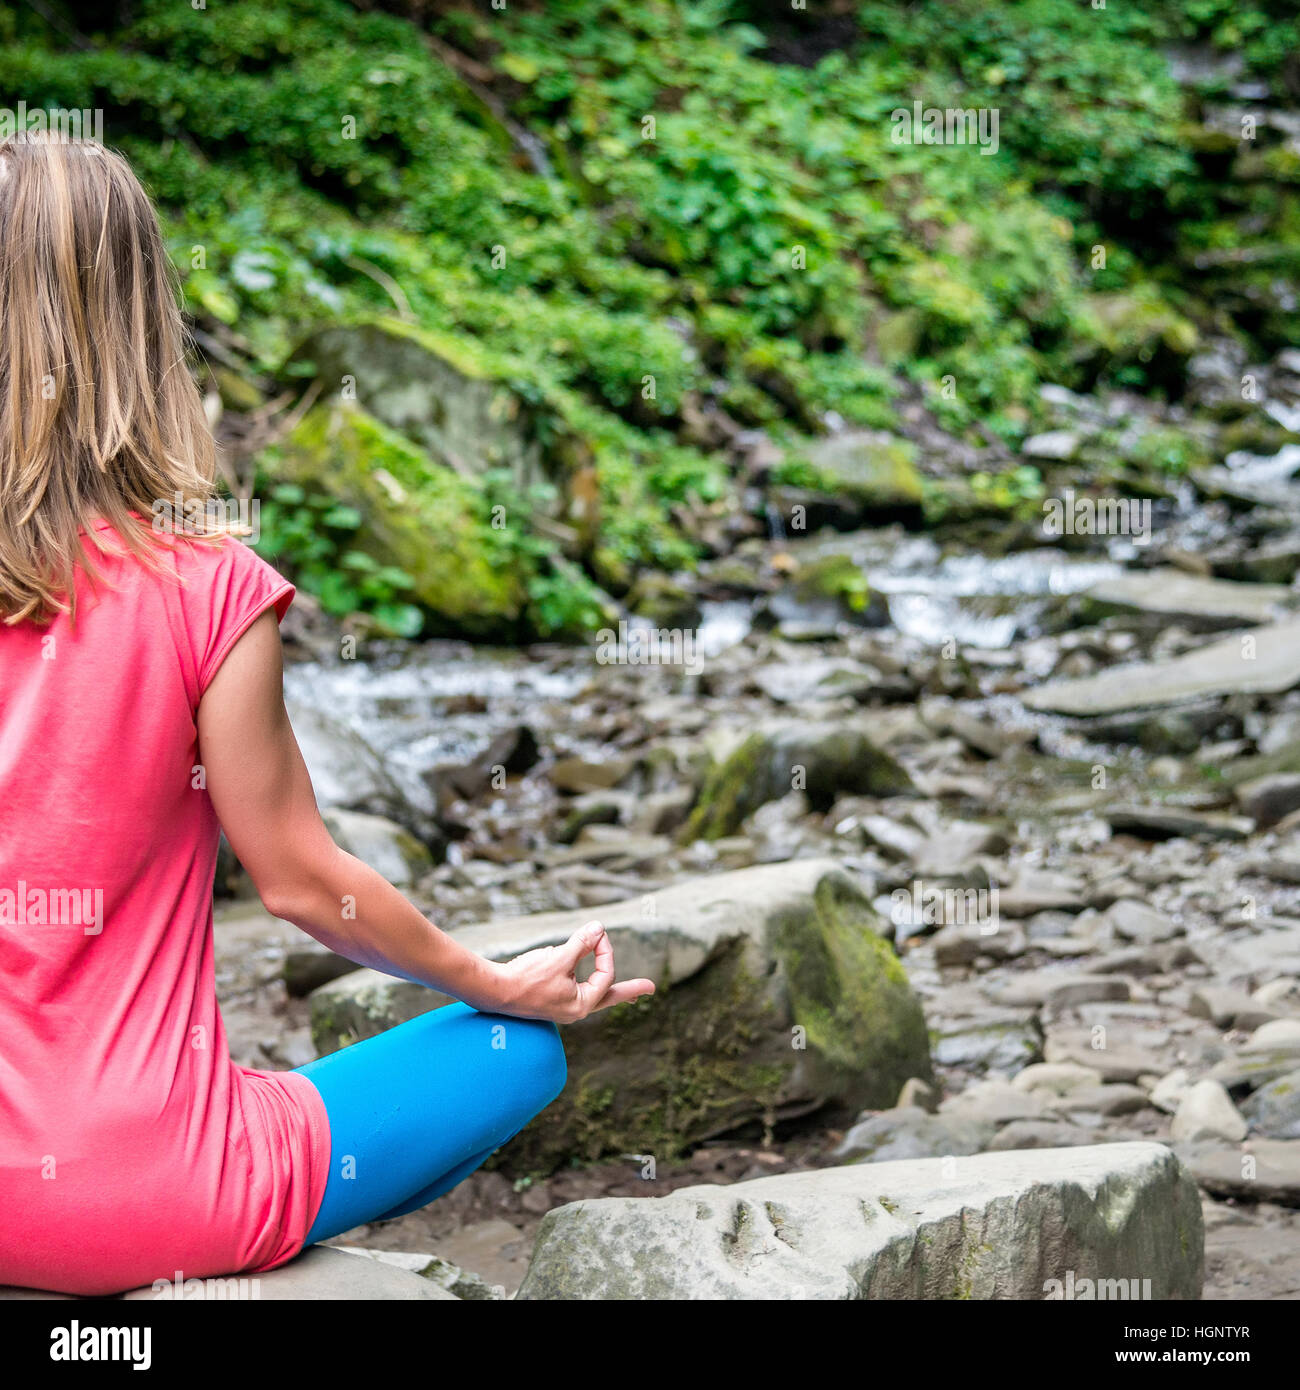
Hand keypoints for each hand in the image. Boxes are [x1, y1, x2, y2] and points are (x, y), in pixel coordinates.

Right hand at [489, 921, 654, 1022]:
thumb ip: (582, 943)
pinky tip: (584, 974)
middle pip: (608, 995)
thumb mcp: (560, 957)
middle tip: (650, 989)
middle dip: (629, 990)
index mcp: (581, 1005)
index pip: (605, 975)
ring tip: (627, 989)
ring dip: (604, 980)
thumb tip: (599, 928)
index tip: (597, 934)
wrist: (494, 990)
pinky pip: (575, 988)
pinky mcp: (551, 1000)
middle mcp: (574, 1010)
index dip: (604, 951)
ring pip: (591, 990)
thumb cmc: (527, 977)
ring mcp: (562, 1007)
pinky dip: (583, 977)